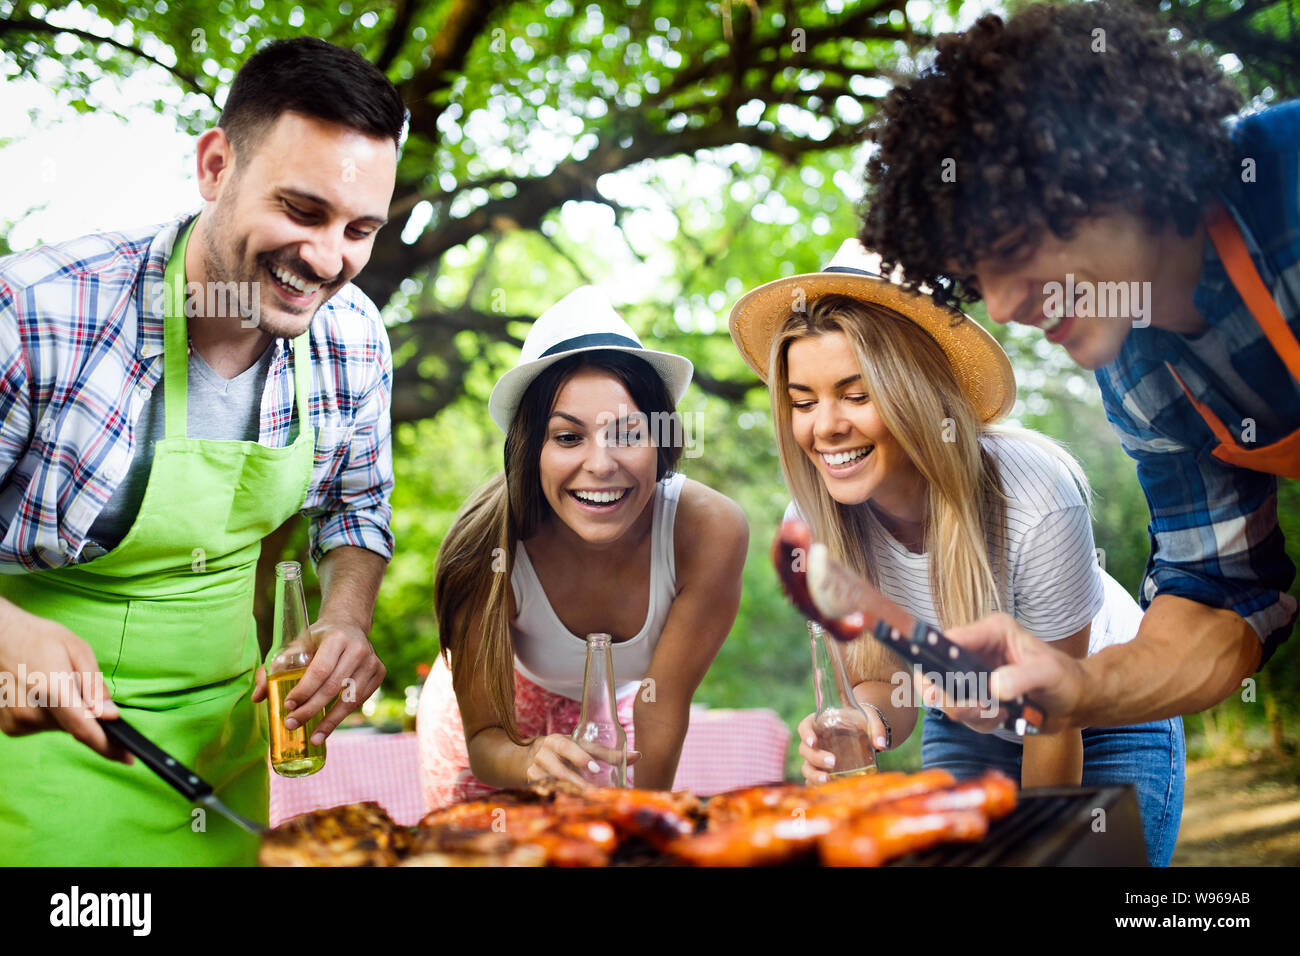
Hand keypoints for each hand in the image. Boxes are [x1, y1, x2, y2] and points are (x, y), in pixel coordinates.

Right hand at [0, 602, 129, 762]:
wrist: (0, 638)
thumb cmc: (40, 638)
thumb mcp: (77, 651)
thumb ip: (95, 685)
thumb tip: (110, 715)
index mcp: (50, 690)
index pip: (84, 727)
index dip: (107, 745)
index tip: (128, 758)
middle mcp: (30, 712)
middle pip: (75, 725)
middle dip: (85, 711)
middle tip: (75, 684)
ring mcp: (17, 722)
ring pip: (60, 726)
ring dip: (66, 710)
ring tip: (52, 682)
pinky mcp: (11, 728)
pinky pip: (44, 725)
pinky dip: (50, 713)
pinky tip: (40, 692)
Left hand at [251, 618, 384, 743]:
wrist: (349, 625)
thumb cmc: (318, 639)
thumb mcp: (296, 646)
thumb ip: (274, 669)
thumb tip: (257, 697)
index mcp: (336, 638)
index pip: (319, 670)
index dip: (304, 690)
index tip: (288, 705)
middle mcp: (358, 649)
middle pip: (333, 687)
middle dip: (310, 709)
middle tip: (291, 724)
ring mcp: (372, 662)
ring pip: (350, 699)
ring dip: (329, 721)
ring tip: (313, 738)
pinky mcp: (379, 673)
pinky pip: (359, 701)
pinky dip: (343, 715)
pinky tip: (328, 726)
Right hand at [524, 734, 640, 788]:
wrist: (525, 757)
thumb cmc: (562, 753)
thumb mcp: (579, 749)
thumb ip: (606, 754)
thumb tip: (638, 756)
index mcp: (561, 740)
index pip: (576, 746)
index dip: (584, 757)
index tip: (595, 768)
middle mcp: (547, 750)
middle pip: (561, 762)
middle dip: (575, 775)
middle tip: (591, 789)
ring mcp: (536, 766)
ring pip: (552, 779)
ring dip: (568, 789)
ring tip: (583, 798)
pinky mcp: (530, 780)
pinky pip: (543, 789)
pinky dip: (555, 795)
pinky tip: (565, 803)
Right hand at [797, 708, 887, 783]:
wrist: (865, 732)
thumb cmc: (863, 722)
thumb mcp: (870, 719)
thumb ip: (876, 729)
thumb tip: (881, 745)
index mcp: (819, 723)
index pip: (805, 727)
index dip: (805, 734)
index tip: (813, 742)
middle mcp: (815, 741)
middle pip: (805, 750)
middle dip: (816, 757)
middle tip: (833, 762)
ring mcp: (816, 758)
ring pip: (807, 767)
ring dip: (814, 775)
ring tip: (828, 780)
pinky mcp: (822, 771)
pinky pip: (813, 780)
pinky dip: (816, 785)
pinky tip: (826, 789)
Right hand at [924, 612, 1086, 734]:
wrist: (1074, 702)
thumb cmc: (1066, 678)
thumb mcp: (1047, 673)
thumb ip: (1021, 677)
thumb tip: (993, 687)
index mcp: (991, 633)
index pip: (950, 641)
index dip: (936, 661)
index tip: (938, 688)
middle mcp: (976, 650)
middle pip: (938, 672)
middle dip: (955, 698)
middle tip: (980, 708)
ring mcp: (973, 674)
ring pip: (947, 698)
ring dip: (972, 713)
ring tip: (1002, 712)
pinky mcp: (975, 695)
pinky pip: (962, 714)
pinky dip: (980, 722)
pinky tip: (1003, 716)